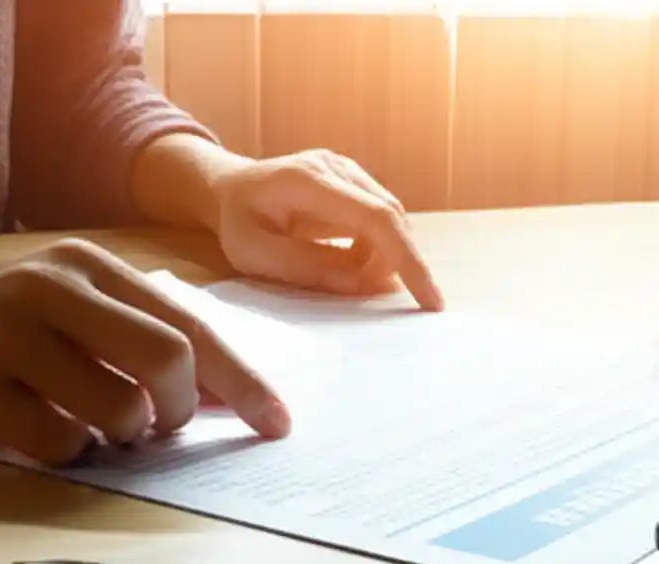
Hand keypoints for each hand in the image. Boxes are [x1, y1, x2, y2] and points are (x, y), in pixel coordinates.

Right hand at [0, 239, 288, 464]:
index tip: (276, 424)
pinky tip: (50, 434)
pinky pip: (59, 442)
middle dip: (181, 408)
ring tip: (100, 428)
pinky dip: (72, 453)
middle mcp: (53, 288)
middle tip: (163, 427)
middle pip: (167, 357)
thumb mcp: (76, 307)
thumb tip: (227, 395)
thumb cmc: (6, 325)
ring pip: (118, 407)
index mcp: (92, 266)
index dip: (241, 381)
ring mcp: (7, 335)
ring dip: (125, 435)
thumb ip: (145, 337)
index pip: (190, 326)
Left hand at [208, 149, 444, 310]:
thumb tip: (362, 284)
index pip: (377, 218)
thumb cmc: (237, 222)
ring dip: (383, 257)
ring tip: (350, 278)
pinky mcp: (354, 181)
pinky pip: (380, 218)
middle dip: (398, 265)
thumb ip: (306, 266)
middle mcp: (336, 167)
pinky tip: (351, 262)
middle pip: (391, 217)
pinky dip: (375, 248)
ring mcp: (348, 170)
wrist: (228, 187)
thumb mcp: (255, 252)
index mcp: (309, 181)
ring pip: (391, 219)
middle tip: (383, 299)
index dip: (407, 259)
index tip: (429, 300)